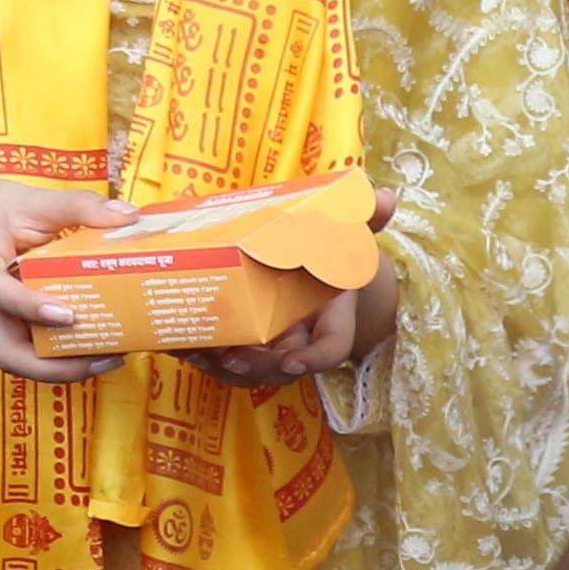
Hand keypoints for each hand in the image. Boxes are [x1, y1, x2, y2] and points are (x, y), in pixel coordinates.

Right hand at [0, 179, 141, 387]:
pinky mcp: (9, 329)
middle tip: (103, 357)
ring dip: (64, 370)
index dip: (25, 304)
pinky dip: (64, 358)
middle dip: (53, 367)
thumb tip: (129, 215)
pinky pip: (32, 352)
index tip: (66, 313)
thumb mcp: (31, 199)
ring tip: (111, 358)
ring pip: (19, 361)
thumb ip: (77, 205)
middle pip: (6, 352)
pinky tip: (100, 349)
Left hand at [197, 187, 399, 389]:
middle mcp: (302, 340)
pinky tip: (180, 342)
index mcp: (330, 319)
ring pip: (250, 372)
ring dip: (221, 367)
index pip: (331, 349)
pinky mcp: (247, 345)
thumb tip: (388, 197)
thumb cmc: (332, 256)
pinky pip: (226, 362)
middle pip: (281, 369)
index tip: (292, 362)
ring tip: (196, 350)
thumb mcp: (349, 236)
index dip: (313, 360)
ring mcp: (272, 348)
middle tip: (232, 356)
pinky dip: (204, 357)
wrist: (318, 271)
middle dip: (257, 368)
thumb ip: (365, 219)